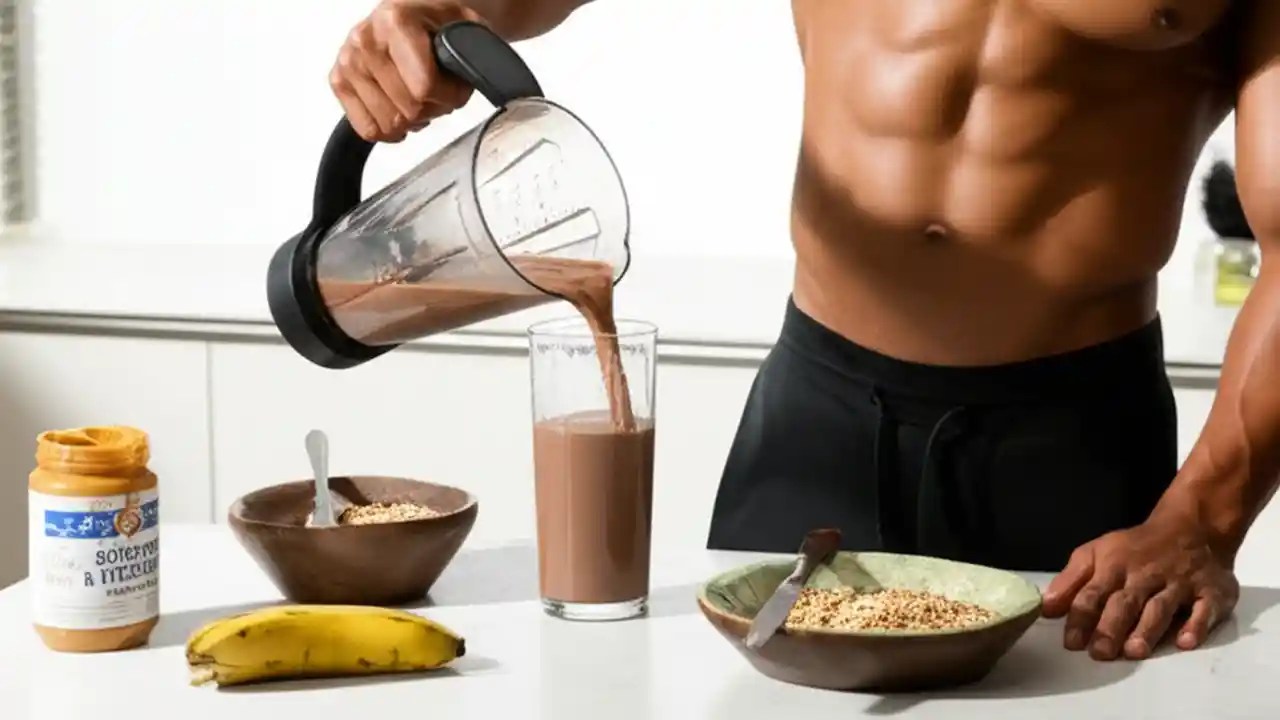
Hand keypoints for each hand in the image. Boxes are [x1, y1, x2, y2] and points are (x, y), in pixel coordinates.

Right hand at [331, 0, 481, 141]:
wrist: (417, 13)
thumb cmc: (439, 22)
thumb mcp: (467, 27)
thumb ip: (474, 52)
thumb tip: (475, 79)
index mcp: (395, 22)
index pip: (424, 86)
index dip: (450, 95)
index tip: (457, 86)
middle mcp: (365, 40)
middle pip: (408, 109)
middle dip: (434, 108)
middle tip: (440, 92)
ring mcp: (349, 62)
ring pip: (389, 124)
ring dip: (413, 119)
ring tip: (420, 97)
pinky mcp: (339, 82)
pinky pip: (368, 129)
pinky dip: (390, 129)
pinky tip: (401, 109)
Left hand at [1041, 511, 1238, 660]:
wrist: (1191, 526)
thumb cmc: (1136, 549)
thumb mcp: (1097, 553)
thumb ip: (1072, 580)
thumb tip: (1047, 607)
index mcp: (1114, 566)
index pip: (1093, 593)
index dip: (1081, 617)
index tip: (1072, 642)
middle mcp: (1145, 575)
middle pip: (1125, 602)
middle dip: (1111, 627)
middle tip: (1100, 653)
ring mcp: (1179, 583)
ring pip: (1160, 607)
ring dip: (1147, 629)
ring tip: (1134, 651)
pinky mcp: (1210, 591)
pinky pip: (1204, 608)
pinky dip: (1196, 624)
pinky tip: (1186, 641)